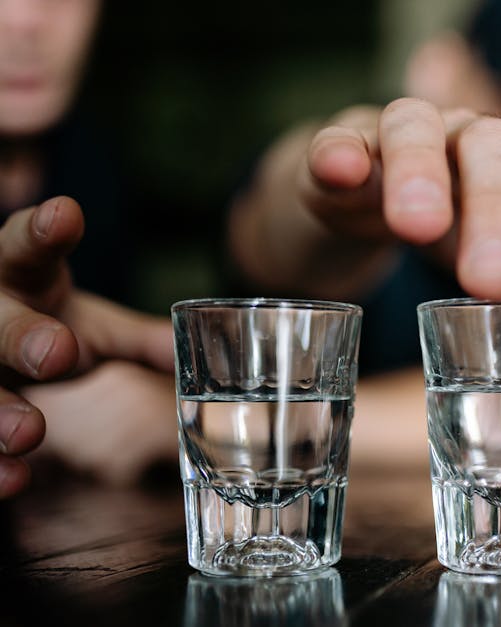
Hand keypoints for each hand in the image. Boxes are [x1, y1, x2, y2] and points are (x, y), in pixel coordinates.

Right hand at [0, 197, 172, 497]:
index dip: (42, 230)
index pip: (24, 245)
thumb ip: (144, 338)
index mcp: (17, 276)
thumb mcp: (93, 326)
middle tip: (56, 352)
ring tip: (31, 433)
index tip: (67, 214)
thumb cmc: (46, 328)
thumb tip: (208, 346)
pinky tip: (14, 481)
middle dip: (20, 335)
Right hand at [233, 99, 500, 299]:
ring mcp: (408, 132)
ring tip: (417, 226)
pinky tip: (339, 169)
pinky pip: (339, 137)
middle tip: (491, 279)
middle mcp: (476, 136)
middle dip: (497, 211)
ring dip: (420, 172)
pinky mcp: (343, 142)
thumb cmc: (463, 226)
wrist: (370, 191)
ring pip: (417, 131)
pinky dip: (340, 151)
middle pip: (496, 153)